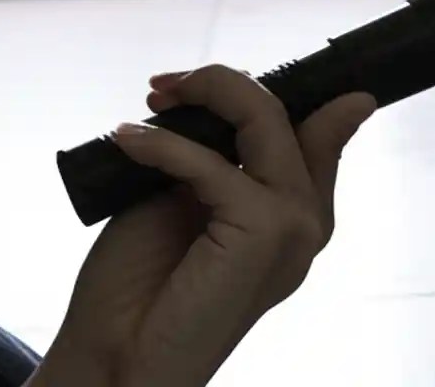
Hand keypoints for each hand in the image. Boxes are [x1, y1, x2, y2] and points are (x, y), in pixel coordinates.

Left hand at [25, 65, 375, 386]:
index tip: (206, 77)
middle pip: (288, 114)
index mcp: (296, 214)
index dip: (274, 87)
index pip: (320, 128)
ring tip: (153, 99)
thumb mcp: (183, 199)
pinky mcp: (266, 236)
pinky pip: (218, 165)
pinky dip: (166, 146)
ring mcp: (294, 230)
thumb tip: (224, 94)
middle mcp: (306, 221)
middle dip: (225, 84)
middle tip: (167, 84)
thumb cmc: (144, 286)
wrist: (114, 356)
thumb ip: (215, 153)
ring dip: (207, 96)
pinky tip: (128, 142)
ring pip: (268, 124)